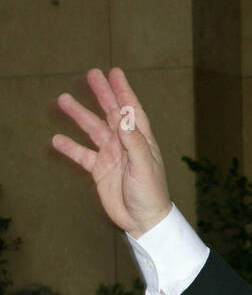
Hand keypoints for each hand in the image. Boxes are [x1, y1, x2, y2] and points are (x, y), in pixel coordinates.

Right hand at [53, 68, 170, 236]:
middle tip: (91, 74)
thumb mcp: (144, 166)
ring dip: (79, 115)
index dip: (123, 91)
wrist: (143, 221)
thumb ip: (133, 142)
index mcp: (140, 139)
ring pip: (92, 129)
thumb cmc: (150, 194)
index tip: (115, 73)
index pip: (131, 109)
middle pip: (111, 113)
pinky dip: (70, 147)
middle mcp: (124, 143)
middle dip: (102, 94)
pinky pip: (82, 155)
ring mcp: (111, 156)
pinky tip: (57, 139)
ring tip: (63, 100)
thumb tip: (124, 117)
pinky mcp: (100, 170)